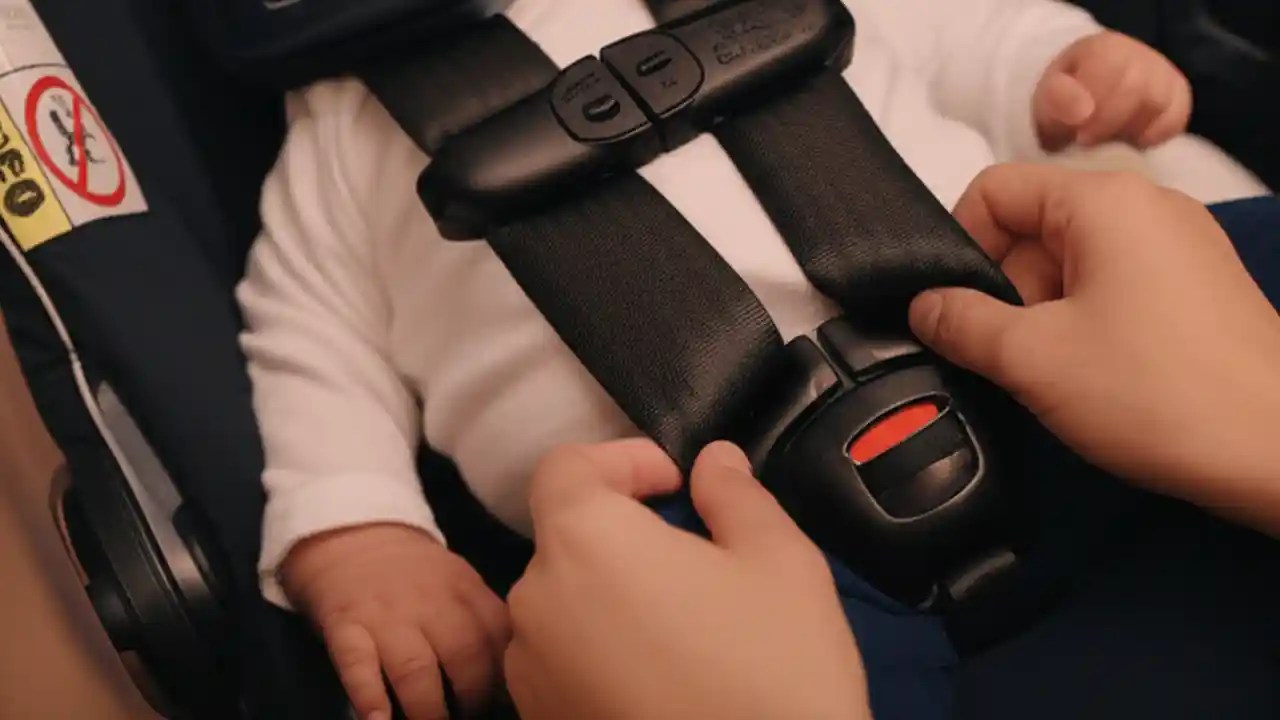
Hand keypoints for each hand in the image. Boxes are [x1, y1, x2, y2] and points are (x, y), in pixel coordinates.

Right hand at [280, 524, 509, 719]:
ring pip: (414, 668)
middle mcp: (430, 602)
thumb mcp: (457, 581)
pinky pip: (357, 665)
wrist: (351, 533)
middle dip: (472, 698)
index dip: (505, 676)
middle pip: (463, 654)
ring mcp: (385, 615)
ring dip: (428, 708)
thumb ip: (482, 618)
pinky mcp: (345, 626)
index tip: (504, 701)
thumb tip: (510, 672)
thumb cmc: (413, 572)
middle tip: (470, 718)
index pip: (498, 636)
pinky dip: (369, 697)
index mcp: (465, 590)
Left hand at [504, 440, 870, 719]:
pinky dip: (601, 651)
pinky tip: (663, 676)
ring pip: (564, 602)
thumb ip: (735, 494)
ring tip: (685, 626)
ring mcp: (531, 672)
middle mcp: (535, 600)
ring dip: (612, 594)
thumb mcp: (779, 562)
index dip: (620, 459)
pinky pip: (562, 661)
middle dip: (625, 533)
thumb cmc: (772, 670)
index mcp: (584, 541)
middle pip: (566, 537)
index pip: (565, 467)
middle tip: (697, 558)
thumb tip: (713, 460)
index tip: (675, 485)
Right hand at [910, 164, 1279, 533]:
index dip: (958, 244)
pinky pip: (1113, 288)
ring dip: (1040, 314)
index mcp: (1104, 200)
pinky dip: (1083, 324)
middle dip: (1002, 288)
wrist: (1278, 450)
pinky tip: (1089, 376)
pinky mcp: (1195, 289)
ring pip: (1070, 263)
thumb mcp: (1032, 357)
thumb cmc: (1159, 392)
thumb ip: (962, 323)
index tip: (950, 306)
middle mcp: (1147, 208)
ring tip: (1048, 373)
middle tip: (1000, 353)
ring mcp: (1178, 248)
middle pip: (1033, 227)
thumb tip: (924, 306)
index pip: (995, 190)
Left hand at [1035, 31, 1191, 150]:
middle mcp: (1139, 55)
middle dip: (1109, 124)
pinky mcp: (1178, 97)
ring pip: (1159, 105)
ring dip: (1130, 131)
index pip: (1110, 72)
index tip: (1078, 135)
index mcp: (1104, 48)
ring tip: (1107, 141)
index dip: (1095, 110)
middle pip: (1136, 89)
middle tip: (1089, 142)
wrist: (1084, 100)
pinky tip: (1131, 143)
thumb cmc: (1065, 99)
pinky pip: (1176, 119)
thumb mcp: (1049, 98)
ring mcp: (1162, 74)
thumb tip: (1082, 113)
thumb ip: (1057, 99)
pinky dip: (1154, 136)